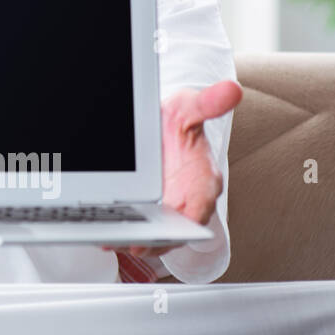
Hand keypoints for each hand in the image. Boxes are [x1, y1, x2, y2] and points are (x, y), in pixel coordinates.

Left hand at [104, 79, 241, 257]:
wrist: (160, 125)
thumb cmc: (178, 119)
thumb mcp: (189, 107)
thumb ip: (207, 103)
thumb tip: (231, 90)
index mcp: (203, 177)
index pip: (201, 205)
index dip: (187, 222)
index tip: (169, 231)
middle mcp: (187, 198)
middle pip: (176, 228)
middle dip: (155, 239)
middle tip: (131, 244)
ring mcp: (168, 206)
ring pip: (156, 232)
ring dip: (135, 239)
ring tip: (110, 241)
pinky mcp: (150, 208)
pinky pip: (140, 226)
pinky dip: (124, 232)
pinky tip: (104, 234)